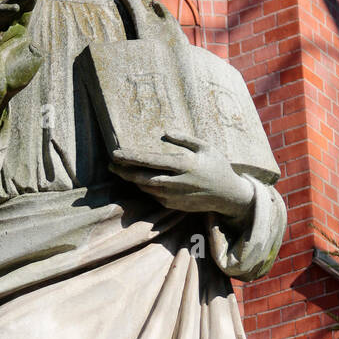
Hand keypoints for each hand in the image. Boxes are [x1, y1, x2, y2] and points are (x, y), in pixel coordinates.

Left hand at [110, 134, 255, 220]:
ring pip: (146, 188)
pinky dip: (144, 187)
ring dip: (132, 179)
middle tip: (110, 164)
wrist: (227, 195)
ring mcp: (174, 196)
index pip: (151, 160)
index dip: (131, 157)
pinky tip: (137, 179)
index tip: (116, 153)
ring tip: (120, 170)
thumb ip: (185, 139)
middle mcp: (177, 182)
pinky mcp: (173, 205)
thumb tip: (165, 132)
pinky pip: (153, 195)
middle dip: (124, 171)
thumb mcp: (205, 147)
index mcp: (184, 165)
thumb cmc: (217, 166)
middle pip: (142, 177)